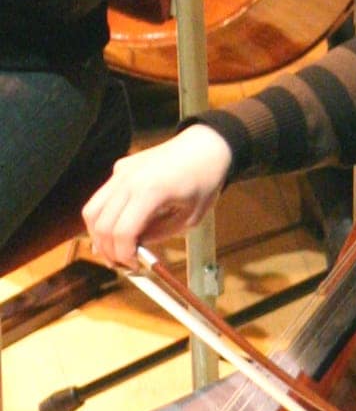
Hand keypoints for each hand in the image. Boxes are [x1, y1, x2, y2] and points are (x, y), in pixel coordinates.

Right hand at [83, 124, 232, 267]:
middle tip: (123, 264)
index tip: (136, 266)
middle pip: (102, 225)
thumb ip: (159, 235)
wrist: (208, 144)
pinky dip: (102, 216)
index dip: (124, 256)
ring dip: (98, 235)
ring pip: (92, 210)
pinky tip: (118, 225)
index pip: (122, 233)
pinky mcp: (122, 167)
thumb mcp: (190, 217)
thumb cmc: (205, 180)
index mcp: (151, 190)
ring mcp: (122, 171)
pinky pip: (102, 196)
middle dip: (109, 251)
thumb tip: (135, 250)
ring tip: (115, 249)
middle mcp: (130, 179)